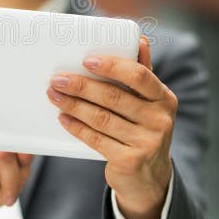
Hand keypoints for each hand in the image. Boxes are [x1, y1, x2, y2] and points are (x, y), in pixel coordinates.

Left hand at [45, 36, 175, 218]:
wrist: (149, 179)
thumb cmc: (143, 130)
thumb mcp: (149, 104)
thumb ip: (141, 74)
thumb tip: (139, 39)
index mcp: (164, 99)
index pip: (139, 75)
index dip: (112, 66)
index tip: (86, 60)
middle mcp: (159, 120)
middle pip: (113, 97)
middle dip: (81, 86)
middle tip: (57, 79)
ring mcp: (146, 142)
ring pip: (101, 118)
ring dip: (73, 105)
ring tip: (54, 95)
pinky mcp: (129, 161)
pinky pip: (96, 139)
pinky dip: (77, 127)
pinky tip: (63, 118)